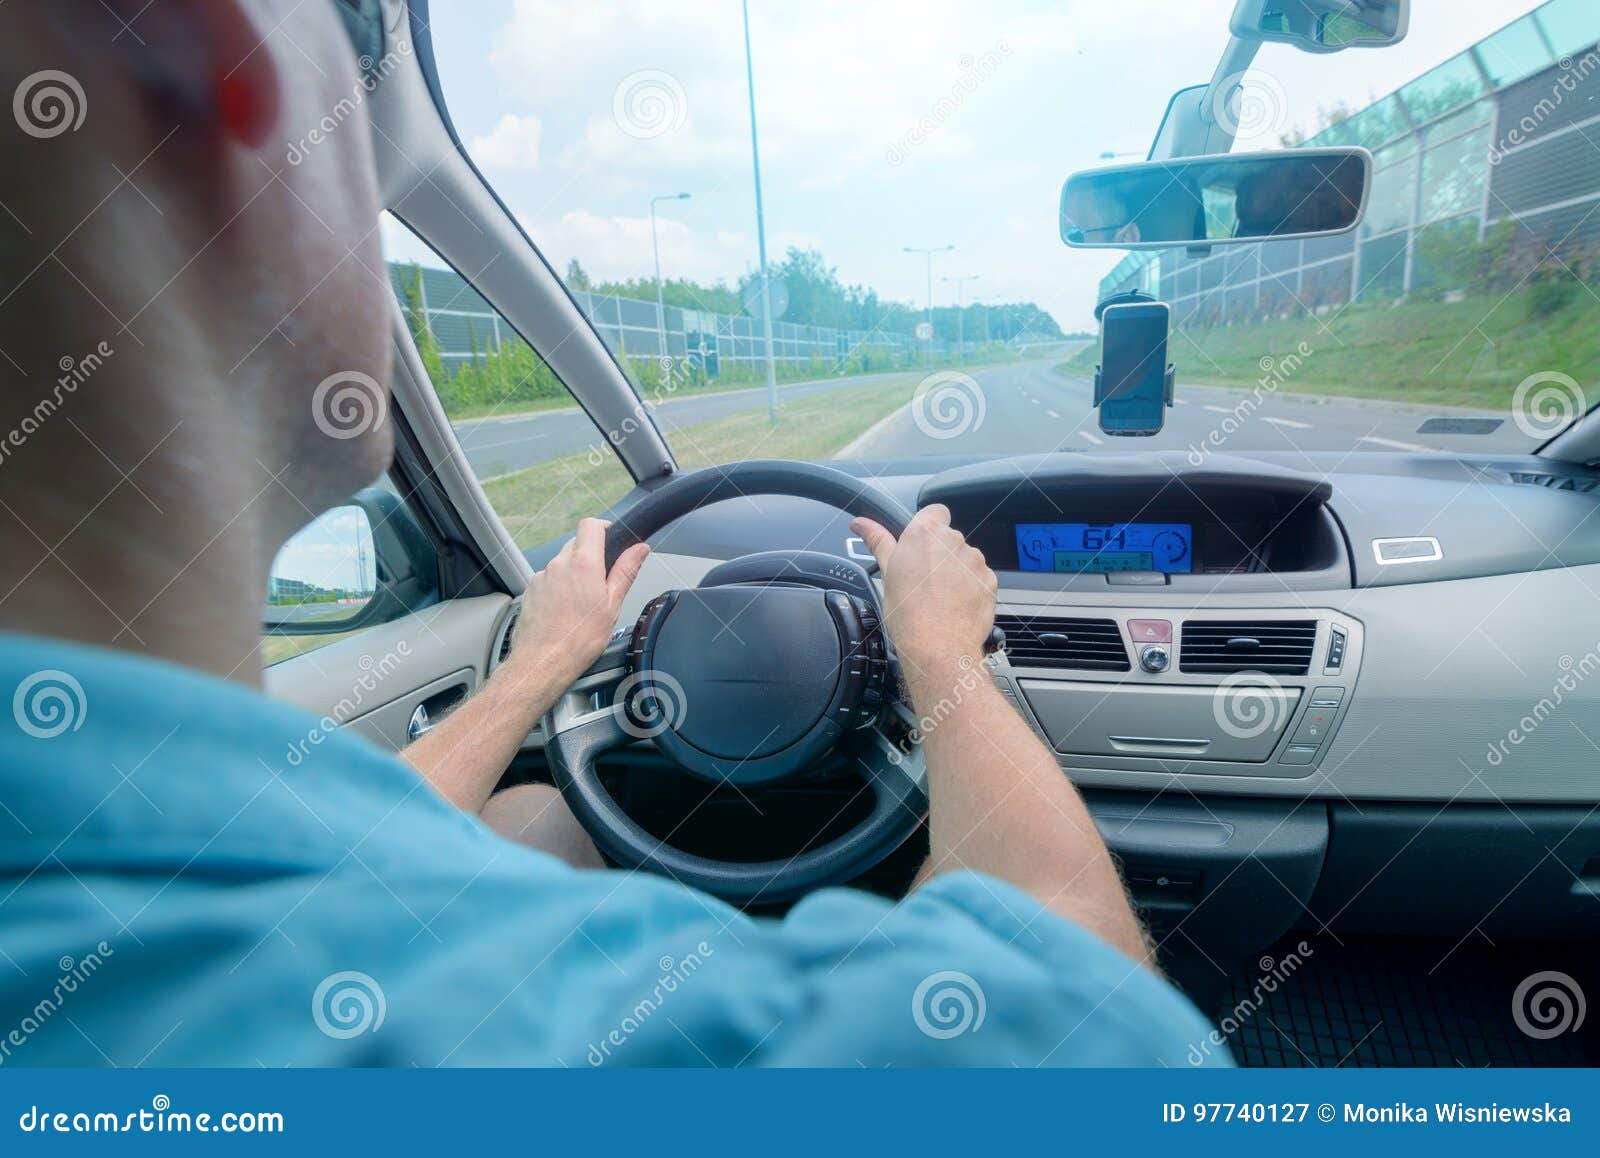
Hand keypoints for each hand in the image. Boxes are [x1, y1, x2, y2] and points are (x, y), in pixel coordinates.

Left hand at [510, 518, 650, 684]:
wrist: (543, 662)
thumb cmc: (579, 640)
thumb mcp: (612, 605)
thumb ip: (626, 571)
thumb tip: (639, 548)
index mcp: (583, 565)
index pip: (591, 526)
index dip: (603, 527)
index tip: (611, 538)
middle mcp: (559, 565)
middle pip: (576, 544)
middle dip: (590, 556)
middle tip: (600, 581)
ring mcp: (541, 577)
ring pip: (561, 564)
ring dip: (572, 574)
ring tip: (580, 603)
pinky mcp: (530, 590)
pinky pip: (548, 580)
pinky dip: (557, 588)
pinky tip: (563, 611)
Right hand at [850, 504, 995, 691]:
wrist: (938, 647)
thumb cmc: (909, 614)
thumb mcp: (886, 573)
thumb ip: (878, 541)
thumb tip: (861, 523)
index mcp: (925, 534)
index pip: (934, 511)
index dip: (927, 526)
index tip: (919, 546)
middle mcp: (953, 541)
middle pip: (949, 538)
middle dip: (939, 553)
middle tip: (923, 579)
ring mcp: (975, 561)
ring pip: (965, 558)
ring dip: (955, 571)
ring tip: (940, 596)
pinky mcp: (990, 580)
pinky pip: (979, 577)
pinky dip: (970, 587)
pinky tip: (955, 605)